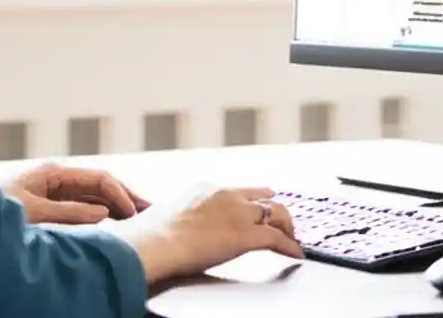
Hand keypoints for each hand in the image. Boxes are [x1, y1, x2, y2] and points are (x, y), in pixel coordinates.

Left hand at [2, 162, 151, 224]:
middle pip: (98, 186)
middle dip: (124, 198)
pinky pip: (77, 208)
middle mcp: (53, 179)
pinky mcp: (43, 207)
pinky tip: (109, 225)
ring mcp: (49, 192)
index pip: (99, 178)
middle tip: (150, 211)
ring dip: (112, 208)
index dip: (121, 194)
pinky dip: (96, 215)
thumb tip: (105, 213)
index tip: (137, 212)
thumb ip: (71, 212)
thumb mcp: (35, 212)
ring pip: (89, 198)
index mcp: (53, 172)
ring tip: (136, 219)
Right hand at [115, 185, 302, 284]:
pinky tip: (295, 253)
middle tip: (283, 222)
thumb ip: (178, 217)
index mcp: (207, 189)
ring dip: (287, 227)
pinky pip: (278, 239)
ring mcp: (240, 213)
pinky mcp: (247, 235)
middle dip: (275, 211)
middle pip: (264, 198)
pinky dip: (290, 246)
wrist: (151, 243)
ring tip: (292, 238)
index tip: (256, 206)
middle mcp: (227, 195)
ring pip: (278, 213)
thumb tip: (170, 227)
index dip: (252, 201)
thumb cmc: (147, 235)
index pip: (239, 192)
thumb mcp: (165, 214)